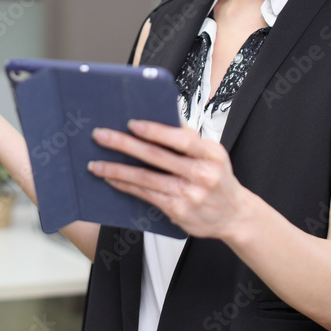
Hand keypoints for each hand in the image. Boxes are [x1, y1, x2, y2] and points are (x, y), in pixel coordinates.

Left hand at [88, 119, 249, 240]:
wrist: (235, 215)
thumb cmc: (218, 178)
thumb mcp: (213, 154)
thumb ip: (188, 138)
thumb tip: (160, 115)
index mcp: (211, 153)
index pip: (182, 139)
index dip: (156, 131)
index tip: (132, 123)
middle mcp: (201, 174)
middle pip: (157, 157)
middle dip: (125, 145)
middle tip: (101, 136)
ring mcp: (189, 195)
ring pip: (146, 178)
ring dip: (117, 169)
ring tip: (96, 163)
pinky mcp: (177, 211)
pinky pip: (146, 195)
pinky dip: (126, 186)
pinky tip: (112, 179)